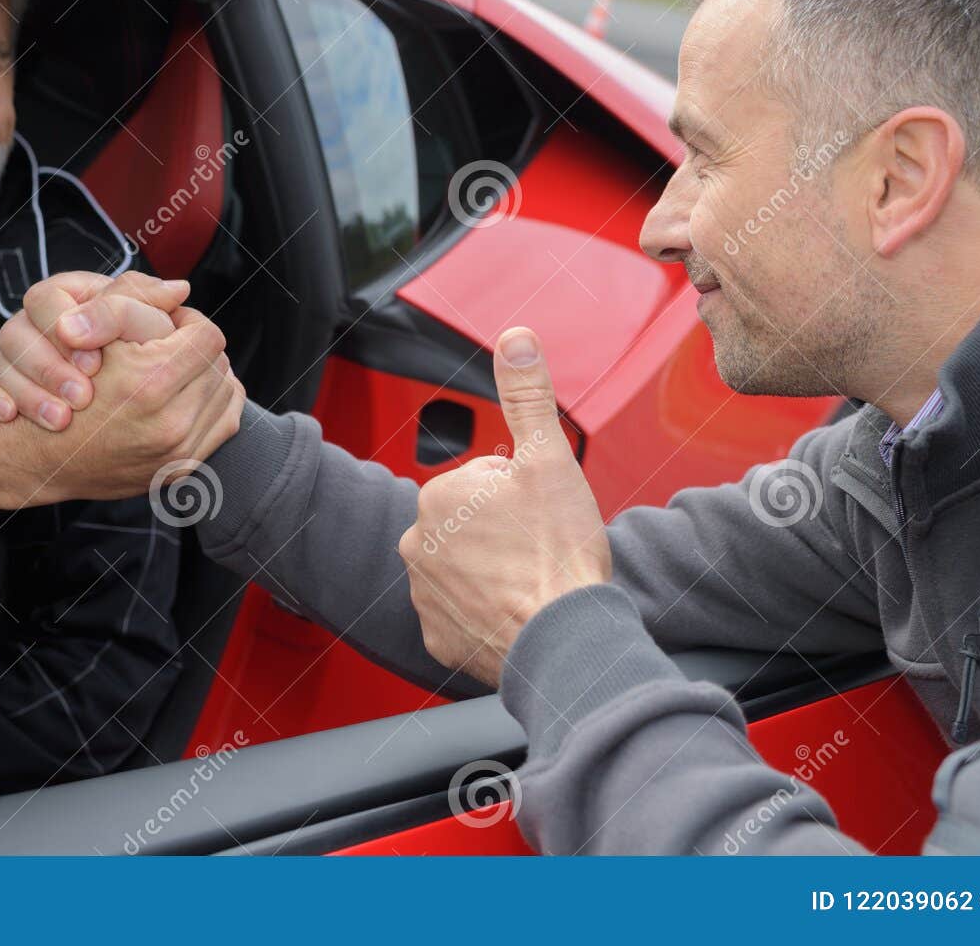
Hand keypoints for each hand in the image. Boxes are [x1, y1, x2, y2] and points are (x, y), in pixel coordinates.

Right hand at [0, 271, 190, 430]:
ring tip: (60, 420)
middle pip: (18, 331)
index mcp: (62, 297)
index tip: (97, 362)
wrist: (71, 413)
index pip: (48, 297)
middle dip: (51, 368)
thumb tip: (179, 291)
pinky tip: (10, 416)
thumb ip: (147, 302)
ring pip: (0, 360)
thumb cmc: (112, 346)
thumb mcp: (129, 319)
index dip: (74, 331)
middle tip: (83, 397)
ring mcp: (8, 355)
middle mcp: (31, 322)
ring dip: (30, 391)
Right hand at [0, 304, 244, 508]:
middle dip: (197, 350)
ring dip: (206, 376)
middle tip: (170, 348)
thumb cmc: (61, 391)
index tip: (168, 325)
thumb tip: (182, 289)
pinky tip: (185, 397)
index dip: (187, 322)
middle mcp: (171, 423)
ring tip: (175, 371)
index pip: (206, 335)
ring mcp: (181, 451)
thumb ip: (133, 301)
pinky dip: (212, 405)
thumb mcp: (88, 333)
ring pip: (227, 392)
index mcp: (150, 383)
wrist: (45, 458)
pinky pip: (225, 423)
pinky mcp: (185, 468)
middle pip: (219, 363)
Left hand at [398, 328, 611, 685]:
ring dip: (496, 570)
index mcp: (438, 494)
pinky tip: (518, 613)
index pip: (486, 480)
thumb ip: (526, 395)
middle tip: (541, 549)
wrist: (564, 641)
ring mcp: (423, 594)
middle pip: (472, 522)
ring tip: (533, 582)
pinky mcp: (436, 637)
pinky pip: (463, 614)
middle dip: (505, 530)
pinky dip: (488, 613)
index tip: (542, 518)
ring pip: (467, 566)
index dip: (524, 494)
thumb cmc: (558, 551)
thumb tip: (515, 337)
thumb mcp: (549, 459)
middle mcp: (415, 543)